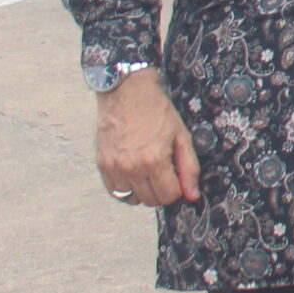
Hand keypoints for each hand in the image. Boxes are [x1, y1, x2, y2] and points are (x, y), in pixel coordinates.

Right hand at [95, 69, 199, 206]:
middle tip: (165, 173)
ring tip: (149, 172)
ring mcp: (113, 167)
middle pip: (150, 200)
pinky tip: (135, 172)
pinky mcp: (101, 164)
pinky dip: (126, 187)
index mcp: (153, 160)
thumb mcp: (181, 136)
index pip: (168, 196)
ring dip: (143, 191)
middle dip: (162, 191)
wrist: (127, 92)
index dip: (178, 189)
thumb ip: (189, 168)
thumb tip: (192, 195)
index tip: (178, 177)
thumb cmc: (157, 111)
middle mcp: (130, 167)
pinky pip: (114, 191)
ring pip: (131, 198)